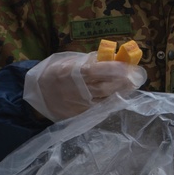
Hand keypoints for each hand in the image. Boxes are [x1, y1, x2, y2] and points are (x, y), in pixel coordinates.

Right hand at [24, 51, 146, 121]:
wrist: (37, 93)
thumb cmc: (55, 73)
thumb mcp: (68, 62)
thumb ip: (89, 61)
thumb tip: (111, 58)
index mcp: (72, 73)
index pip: (97, 71)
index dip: (114, 69)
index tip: (128, 66)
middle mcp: (76, 91)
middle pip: (105, 88)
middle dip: (123, 83)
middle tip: (135, 78)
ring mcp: (78, 106)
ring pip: (104, 102)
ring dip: (120, 94)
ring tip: (131, 87)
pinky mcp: (79, 116)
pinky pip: (99, 110)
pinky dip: (110, 104)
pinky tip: (118, 98)